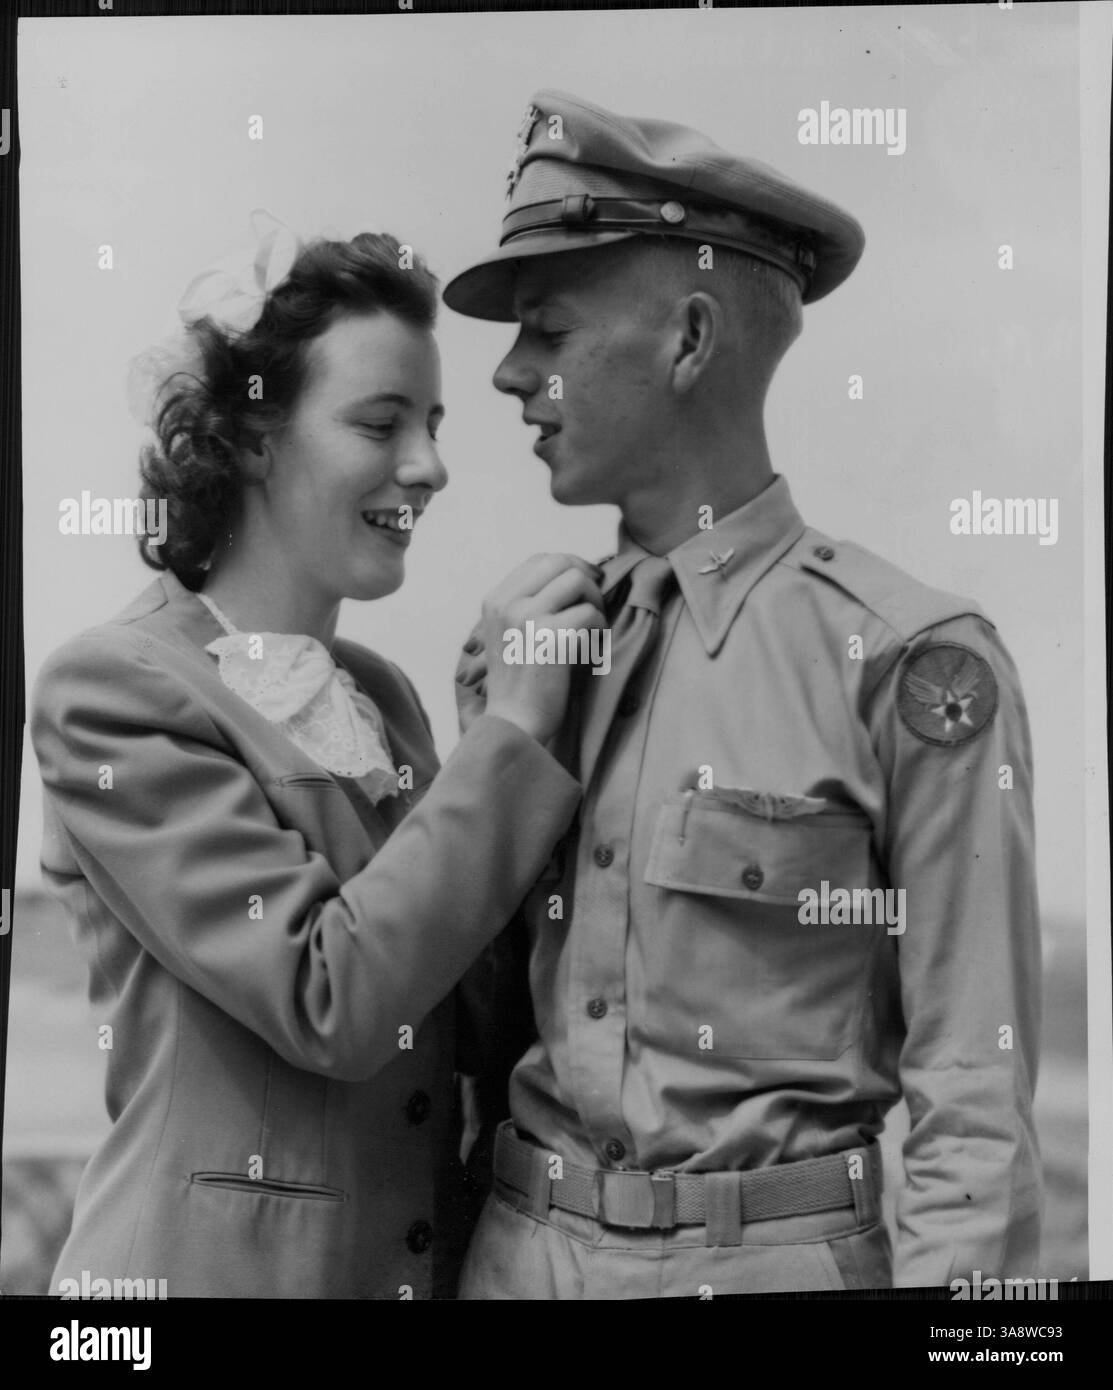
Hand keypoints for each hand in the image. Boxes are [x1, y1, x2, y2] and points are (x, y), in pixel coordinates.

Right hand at [458, 554, 604, 743]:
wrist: (513, 724)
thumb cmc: (520, 684)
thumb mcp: (509, 635)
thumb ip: (528, 604)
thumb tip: (573, 574)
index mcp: (495, 601)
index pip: (539, 560)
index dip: (569, 565)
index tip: (586, 584)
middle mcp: (507, 604)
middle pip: (560, 562)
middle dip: (586, 578)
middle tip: (595, 603)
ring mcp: (527, 618)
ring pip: (578, 581)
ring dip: (594, 602)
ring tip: (591, 630)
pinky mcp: (551, 637)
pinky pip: (590, 614)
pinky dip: (598, 630)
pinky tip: (590, 650)